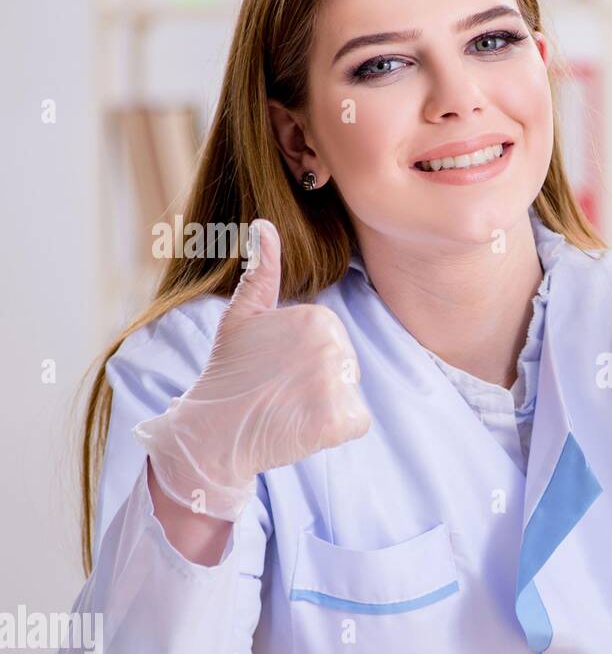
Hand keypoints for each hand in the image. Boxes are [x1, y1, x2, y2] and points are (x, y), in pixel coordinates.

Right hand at [133, 219, 371, 518]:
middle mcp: (334, 347)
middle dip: (319, 381)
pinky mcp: (342, 421)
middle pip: (346, 366)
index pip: (334, 340)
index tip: (277, 368)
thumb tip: (264, 224)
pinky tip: (302, 427)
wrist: (214, 430)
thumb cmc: (229, 370)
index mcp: (318, 317)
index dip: (307, 359)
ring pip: (351, 393)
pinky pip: (355, 422)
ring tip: (288, 407)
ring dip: (327, 404)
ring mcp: (339, 385)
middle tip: (281, 390)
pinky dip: (334, 429)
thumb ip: (262, 270)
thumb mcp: (242, 315)